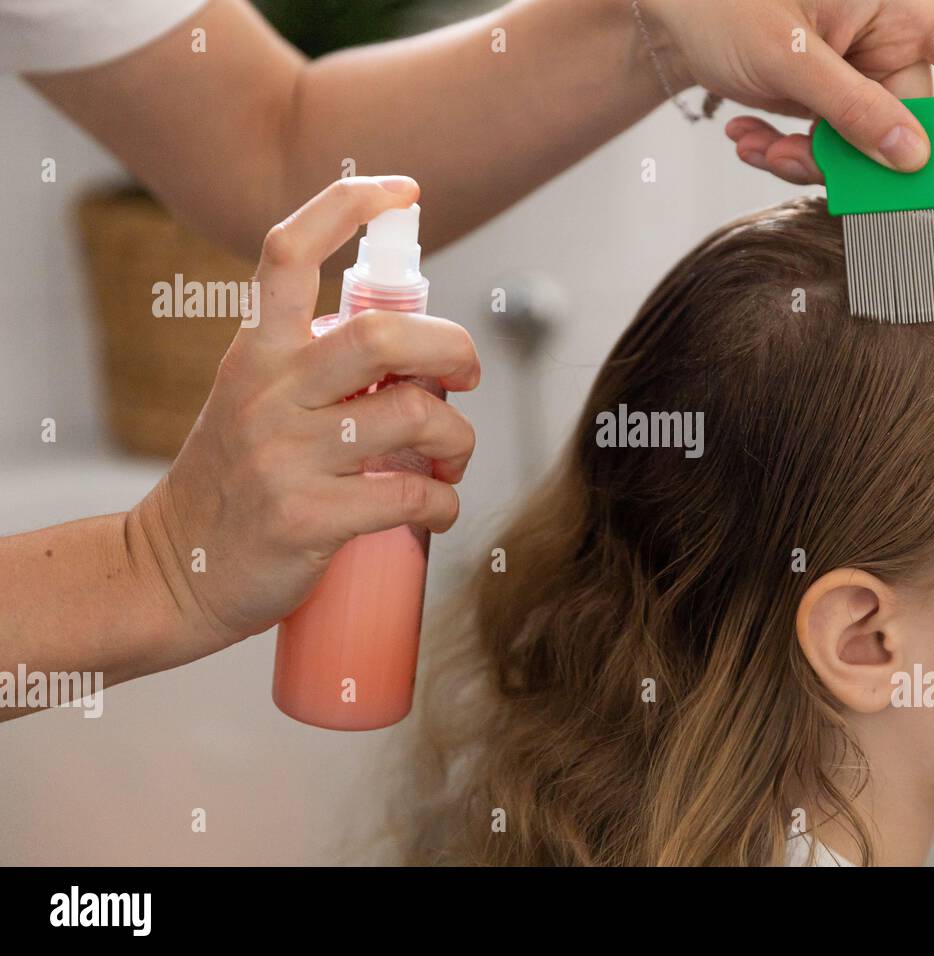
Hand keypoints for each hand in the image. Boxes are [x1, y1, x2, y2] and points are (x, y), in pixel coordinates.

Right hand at [129, 175, 479, 657]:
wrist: (172, 569)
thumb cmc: (233, 480)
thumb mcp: (253, 399)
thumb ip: (314, 363)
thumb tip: (413, 344)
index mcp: (256, 352)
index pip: (289, 251)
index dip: (347, 204)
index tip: (401, 192)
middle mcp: (269, 392)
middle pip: (384, 337)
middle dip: (452, 348)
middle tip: (467, 372)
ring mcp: (286, 456)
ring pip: (414, 417)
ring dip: (459, 439)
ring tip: (451, 458)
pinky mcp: (308, 518)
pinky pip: (412, 496)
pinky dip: (446, 503)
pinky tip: (438, 510)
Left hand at [642, 0, 933, 185]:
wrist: (674, 7)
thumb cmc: (726, 3)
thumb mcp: (789, 57)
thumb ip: (852, 109)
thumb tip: (913, 161)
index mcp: (902, 11)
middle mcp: (888, 46)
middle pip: (912, 129)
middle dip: (860, 164)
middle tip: (804, 166)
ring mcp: (856, 80)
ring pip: (863, 154)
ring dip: (811, 164)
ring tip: (757, 146)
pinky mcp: (823, 106)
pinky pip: (827, 152)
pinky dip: (788, 156)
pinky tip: (747, 139)